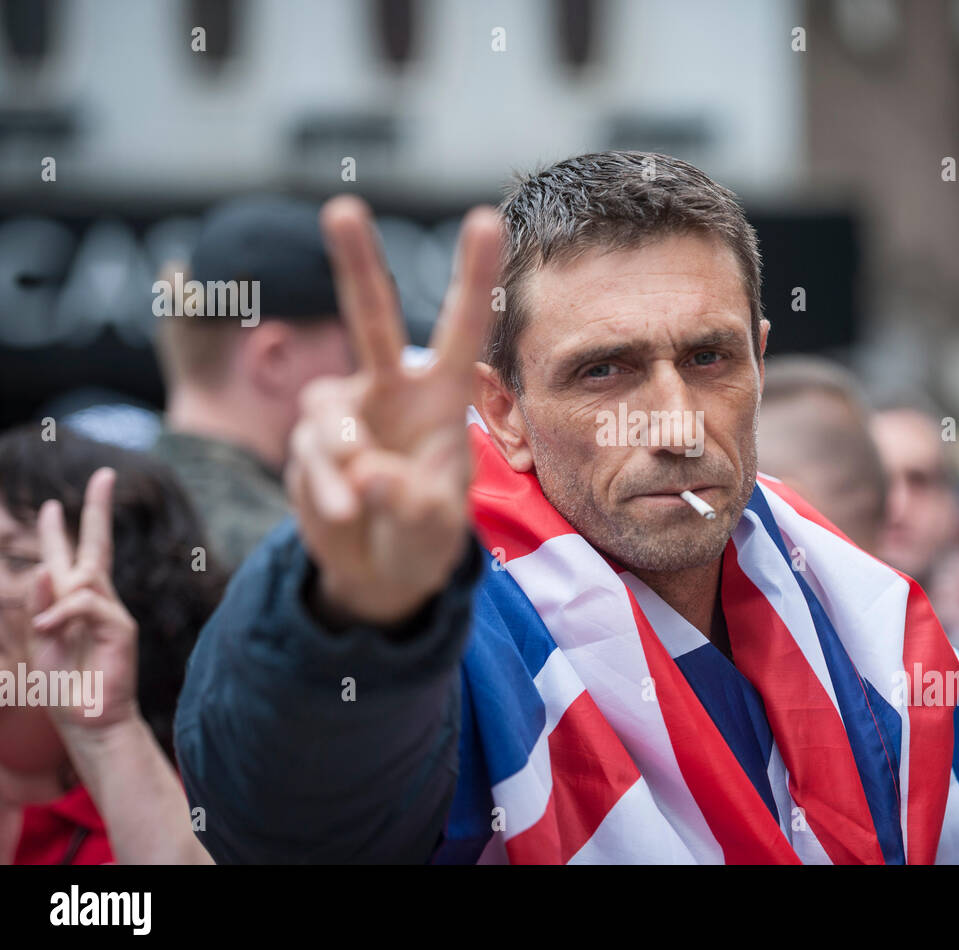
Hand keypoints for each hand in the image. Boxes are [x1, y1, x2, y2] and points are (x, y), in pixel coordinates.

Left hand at [27, 467, 139, 730]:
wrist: (90, 722)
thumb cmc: (63, 688)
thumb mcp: (37, 643)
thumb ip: (39, 605)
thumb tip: (47, 571)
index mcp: (74, 603)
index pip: (72, 557)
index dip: (63, 530)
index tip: (51, 505)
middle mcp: (96, 601)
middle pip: (97, 546)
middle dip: (98, 509)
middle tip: (106, 474)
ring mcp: (111, 612)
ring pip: (83, 576)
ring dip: (57, 600)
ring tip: (45, 631)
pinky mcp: (120, 627)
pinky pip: (86, 603)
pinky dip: (63, 614)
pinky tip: (49, 631)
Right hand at [287, 196, 503, 624]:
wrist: (378, 568)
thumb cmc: (423, 535)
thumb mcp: (435, 529)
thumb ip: (413, 503)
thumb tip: (369, 471)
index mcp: (442, 396)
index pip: (462, 327)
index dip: (473, 276)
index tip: (485, 219)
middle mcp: (390, 390)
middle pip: (371, 317)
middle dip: (355, 262)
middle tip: (343, 207)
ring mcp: (344, 412)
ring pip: (329, 416)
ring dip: (342, 465)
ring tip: (360, 508)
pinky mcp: (309, 441)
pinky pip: (311, 456)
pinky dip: (326, 490)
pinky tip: (344, 514)